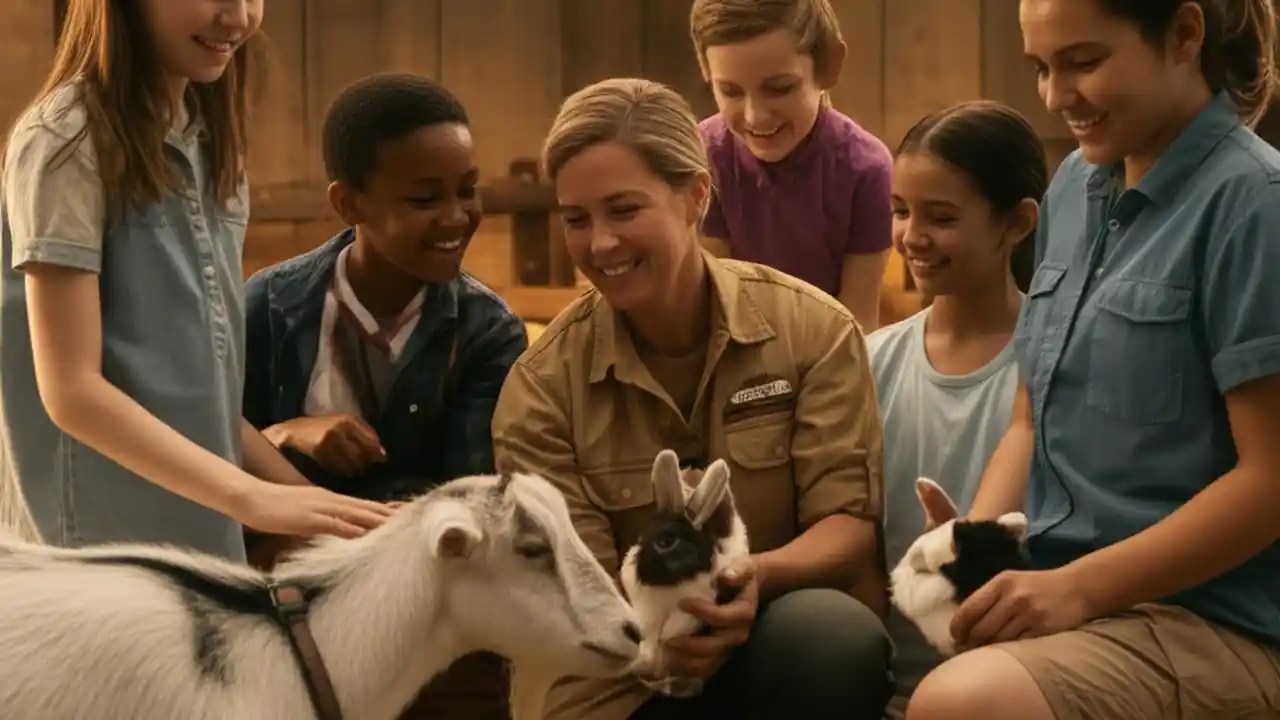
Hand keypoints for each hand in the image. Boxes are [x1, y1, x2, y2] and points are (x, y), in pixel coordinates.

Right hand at [232, 482, 394, 538]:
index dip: (385, 510)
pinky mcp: (307, 518)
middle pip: (366, 508)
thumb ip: (323, 520)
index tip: (405, 516)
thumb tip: (339, 530)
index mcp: (330, 499)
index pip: (364, 505)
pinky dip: (350, 529)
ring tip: (398, 529)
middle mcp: (330, 500)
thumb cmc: (274, 508)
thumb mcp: (305, 513)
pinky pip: (332, 524)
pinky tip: (363, 536)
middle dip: (389, 515)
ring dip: (376, 522)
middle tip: (413, 522)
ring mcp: (320, 507)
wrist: (250, 498)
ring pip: (355, 514)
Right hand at [265, 414, 385, 476]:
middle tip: (365, 469)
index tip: (382, 460)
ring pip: (351, 460)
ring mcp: (330, 437)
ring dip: (354, 469)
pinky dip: (340, 471)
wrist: (289, 432)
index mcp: (348, 419)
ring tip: (353, 472)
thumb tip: (381, 453)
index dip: (377, 451)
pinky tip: (339, 472)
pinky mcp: (320, 449)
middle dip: (366, 462)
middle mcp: (341, 426)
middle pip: (363, 450)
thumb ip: (359, 435)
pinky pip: (337, 466)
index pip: (371, 438)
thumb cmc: (316, 429)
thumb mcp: (338, 424)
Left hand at [663, 557, 759, 680]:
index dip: (703, 612)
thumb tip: (728, 576)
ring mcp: (728, 647)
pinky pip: (704, 669)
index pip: (723, 618)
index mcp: (743, 613)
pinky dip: (687, 670)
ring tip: (665, 655)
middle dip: (690, 645)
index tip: (681, 603)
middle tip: (666, 639)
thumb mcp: (743, 567)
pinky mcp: (719, 655)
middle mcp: (737, 634)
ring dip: (686, 663)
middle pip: (715, 647)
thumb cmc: (740, 577)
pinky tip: (669, 665)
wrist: (746, 591)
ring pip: (708, 663)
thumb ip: (739, 570)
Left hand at [950, 567, 1094, 650]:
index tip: (954, 638)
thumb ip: (987, 598)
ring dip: (990, 650)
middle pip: (981, 629)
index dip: (957, 628)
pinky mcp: (1045, 629)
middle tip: (967, 651)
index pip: (969, 609)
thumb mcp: (1009, 582)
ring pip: (999, 641)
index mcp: (1000, 582)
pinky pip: (1019, 647)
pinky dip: (1010, 653)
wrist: (1077, 587)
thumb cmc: (1036, 587)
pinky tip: (1008, 654)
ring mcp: (1030, 613)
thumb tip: (961, 625)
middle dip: (971, 643)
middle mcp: (1014, 596)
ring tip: (986, 654)